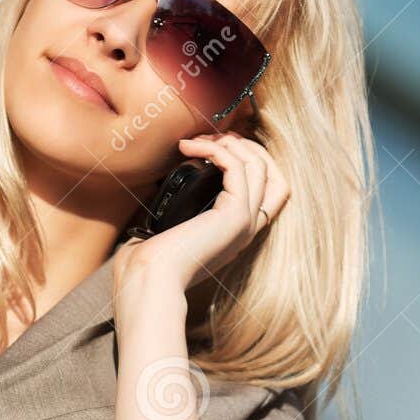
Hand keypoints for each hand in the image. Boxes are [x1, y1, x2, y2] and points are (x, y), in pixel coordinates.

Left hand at [113, 131, 288, 318]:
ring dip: (229, 142)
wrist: (148, 281)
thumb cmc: (149, 263)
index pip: (269, 189)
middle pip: (271, 172)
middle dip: (244, 145)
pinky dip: (215, 149)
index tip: (217, 147)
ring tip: (196, 140)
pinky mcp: (234, 216)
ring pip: (259, 164)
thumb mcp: (171, 229)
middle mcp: (247, 229)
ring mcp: (245, 223)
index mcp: (235, 233)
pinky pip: (237, 167)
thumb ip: (182, 205)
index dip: (251, 160)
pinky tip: (190, 147)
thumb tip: (173, 176)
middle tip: (209, 138)